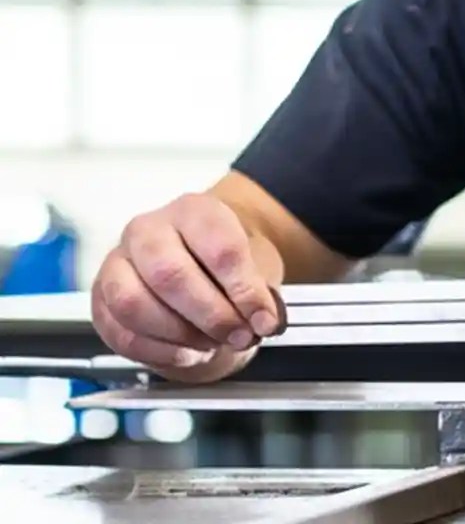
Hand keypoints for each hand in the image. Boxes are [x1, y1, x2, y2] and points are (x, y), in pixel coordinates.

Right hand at [90, 193, 285, 379]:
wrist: (200, 262)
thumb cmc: (226, 262)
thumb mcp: (256, 266)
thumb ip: (260, 293)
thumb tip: (264, 322)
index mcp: (193, 211)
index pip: (218, 248)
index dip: (244, 291)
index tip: (264, 319)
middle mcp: (148, 231)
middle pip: (169, 276)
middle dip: (211, 317)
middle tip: (239, 336)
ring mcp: (117, 263)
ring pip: (134, 305)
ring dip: (180, 335)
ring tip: (212, 343)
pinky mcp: (101, 299)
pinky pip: (120, 333)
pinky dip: (159, 352)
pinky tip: (187, 352)